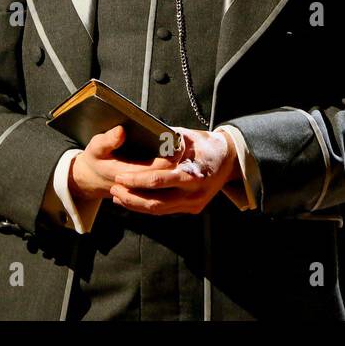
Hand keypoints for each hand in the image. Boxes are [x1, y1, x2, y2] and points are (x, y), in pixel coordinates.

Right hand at [68, 125, 178, 203]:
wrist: (94, 179)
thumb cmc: (98, 160)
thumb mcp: (95, 148)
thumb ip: (107, 140)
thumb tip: (121, 131)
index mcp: (126, 176)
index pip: (156, 170)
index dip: (169, 156)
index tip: (176, 141)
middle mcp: (138, 188)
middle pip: (167, 178)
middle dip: (177, 160)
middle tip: (182, 142)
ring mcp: (145, 192)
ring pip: (169, 185)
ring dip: (177, 167)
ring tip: (181, 148)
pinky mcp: (149, 192)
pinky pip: (167, 187)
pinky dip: (173, 173)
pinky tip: (175, 157)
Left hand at [110, 126, 238, 215]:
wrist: (230, 160)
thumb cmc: (205, 144)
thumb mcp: (187, 136)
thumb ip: (166, 140)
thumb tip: (143, 135)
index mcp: (192, 173)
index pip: (158, 180)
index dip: (136, 180)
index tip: (119, 175)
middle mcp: (194, 193)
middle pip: (155, 202)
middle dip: (131, 197)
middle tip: (114, 188)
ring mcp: (194, 204)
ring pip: (159, 210)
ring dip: (135, 205)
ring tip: (117, 196)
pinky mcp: (192, 209)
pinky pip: (165, 210)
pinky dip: (147, 206)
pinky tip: (132, 200)